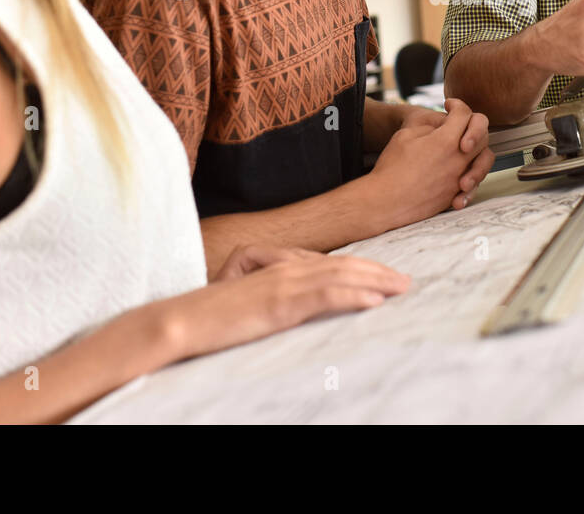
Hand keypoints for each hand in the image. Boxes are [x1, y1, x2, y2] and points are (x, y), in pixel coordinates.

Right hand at [175, 244, 410, 357]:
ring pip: (339, 276)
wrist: (179, 322)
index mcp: (276, 266)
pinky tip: (373, 302)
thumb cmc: (208, 317)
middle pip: (341, 265)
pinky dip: (352, 297)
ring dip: (375, 282)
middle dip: (376, 272)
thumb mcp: (247, 299)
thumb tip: (305, 303)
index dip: (360, 267)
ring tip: (399, 289)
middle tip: (404, 281)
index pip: (328, 262)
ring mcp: (282, 283)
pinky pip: (323, 296)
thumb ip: (275, 294)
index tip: (384, 276)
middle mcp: (283, 268)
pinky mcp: (278, 302)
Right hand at [369, 97, 493, 224]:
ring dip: (478, 152)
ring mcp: (459, 179)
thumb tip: (443, 131)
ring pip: (485, 160)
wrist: (385, 201)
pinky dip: (471, 177)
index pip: (464, 114)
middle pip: (482, 136)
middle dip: (473, 126)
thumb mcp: (406, 135)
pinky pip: (475, 184)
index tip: (449, 105)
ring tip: (465, 150)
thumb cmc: (392, 168)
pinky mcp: (454, 195)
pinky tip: (461, 177)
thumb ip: (431, 129)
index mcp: (445, 141)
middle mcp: (458, 160)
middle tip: (459, 127)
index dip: (457, 105)